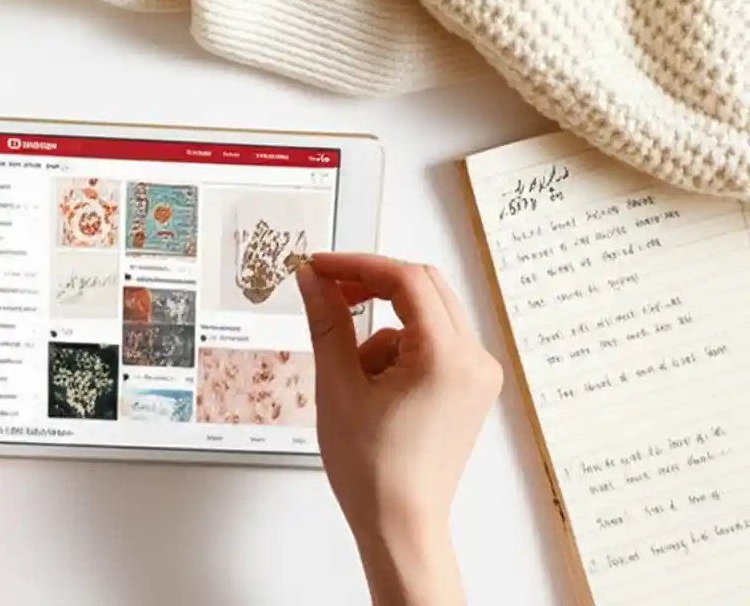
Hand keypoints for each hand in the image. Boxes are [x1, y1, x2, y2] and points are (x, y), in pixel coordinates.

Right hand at [297, 254, 501, 605]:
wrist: (400, 524)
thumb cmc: (373, 471)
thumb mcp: (338, 387)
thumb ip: (327, 321)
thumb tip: (312, 279)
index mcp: (447, 358)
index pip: (407, 280)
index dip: (358, 264)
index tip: (319, 266)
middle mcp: (474, 360)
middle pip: (423, 288)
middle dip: (371, 285)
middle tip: (327, 292)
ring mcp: (477, 374)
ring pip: (425, 315)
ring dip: (382, 324)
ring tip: (351, 373)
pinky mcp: (469, 387)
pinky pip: (432, 343)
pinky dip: (397, 348)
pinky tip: (372, 387)